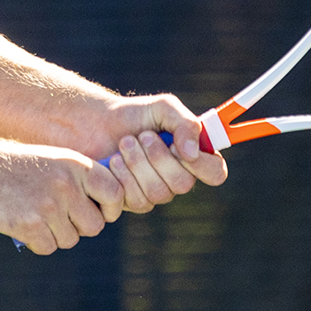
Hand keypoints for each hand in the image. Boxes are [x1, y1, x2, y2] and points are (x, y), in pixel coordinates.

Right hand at [0, 143, 124, 254]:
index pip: (115, 194)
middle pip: (94, 226)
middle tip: (59, 218)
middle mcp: (67, 185)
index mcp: (77, 165)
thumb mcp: (52, 160)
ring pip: (70, 239)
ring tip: (35, 217)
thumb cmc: (13, 167)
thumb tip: (104, 211)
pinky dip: (37, 242)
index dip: (111, 208)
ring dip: (55, 235)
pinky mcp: (29, 225)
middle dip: (79, 227)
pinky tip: (22, 225)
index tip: (98, 212)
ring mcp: (48, 206)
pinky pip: (48, 247)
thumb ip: (79, 180)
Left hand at [97, 95, 227, 211]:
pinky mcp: (132, 202)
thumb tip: (193, 153)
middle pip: (184, 184)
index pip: (216, 172)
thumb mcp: (163, 108)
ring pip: (158, 193)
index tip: (180, 148)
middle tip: (143, 136)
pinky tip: (114, 161)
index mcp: (193, 156)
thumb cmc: (132, 115)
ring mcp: (156, 193)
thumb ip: (186, 123)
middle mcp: (178, 178)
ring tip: (124, 143)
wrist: (94, 124)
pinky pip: (137, 201)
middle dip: (159, 158)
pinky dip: (123, 176)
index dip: (203, 165)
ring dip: (138, 163)